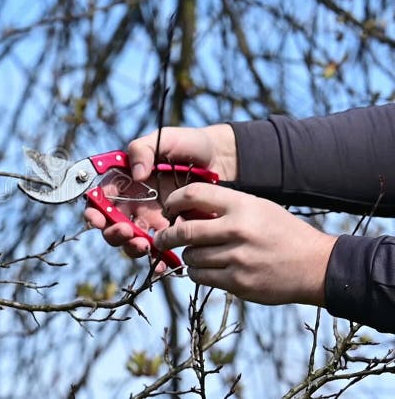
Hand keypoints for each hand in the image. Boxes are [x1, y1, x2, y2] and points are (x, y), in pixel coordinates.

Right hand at [84, 124, 237, 269]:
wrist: (218, 158)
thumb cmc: (187, 144)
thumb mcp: (163, 138)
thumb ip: (143, 150)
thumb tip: (136, 175)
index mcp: (123, 181)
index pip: (99, 199)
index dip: (93, 211)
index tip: (97, 218)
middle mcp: (132, 202)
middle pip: (111, 225)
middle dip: (113, 233)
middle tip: (125, 231)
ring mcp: (150, 218)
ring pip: (131, 241)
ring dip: (132, 247)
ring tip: (144, 246)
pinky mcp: (169, 230)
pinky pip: (158, 249)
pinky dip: (157, 259)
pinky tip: (163, 262)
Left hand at [155, 183, 335, 305]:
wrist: (316, 266)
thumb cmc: (283, 233)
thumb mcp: (258, 208)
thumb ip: (224, 208)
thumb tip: (184, 212)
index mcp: (243, 206)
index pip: (194, 194)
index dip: (174, 201)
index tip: (168, 209)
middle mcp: (238, 230)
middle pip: (184, 231)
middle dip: (166, 236)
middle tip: (161, 238)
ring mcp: (238, 258)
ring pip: (191, 256)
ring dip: (187, 256)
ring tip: (195, 253)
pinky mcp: (238, 282)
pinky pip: (201, 277)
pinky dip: (197, 272)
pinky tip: (205, 269)